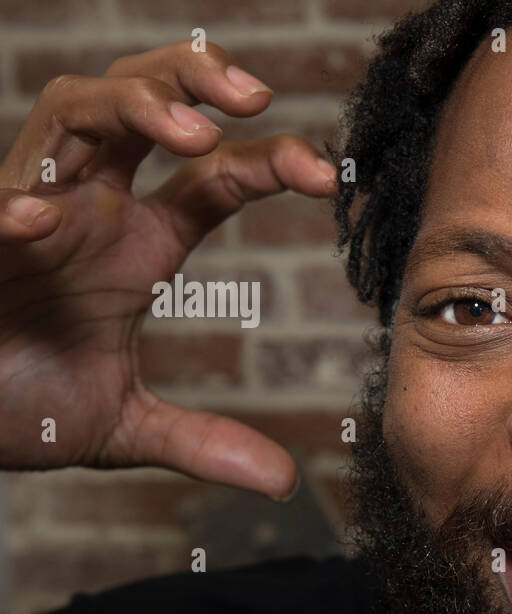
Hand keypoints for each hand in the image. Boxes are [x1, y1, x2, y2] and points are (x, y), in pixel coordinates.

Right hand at [0, 42, 337, 498]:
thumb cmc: (20, 406)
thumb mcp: (125, 426)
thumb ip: (202, 443)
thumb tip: (282, 479)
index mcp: (137, 243)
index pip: (214, 178)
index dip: (270, 160)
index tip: (324, 175)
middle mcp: (89, 210)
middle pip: (142, 102)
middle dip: (195, 80)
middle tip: (259, 98)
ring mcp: (28, 212)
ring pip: (72, 111)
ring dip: (130, 105)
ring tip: (191, 132)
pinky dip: (12, 204)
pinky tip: (41, 221)